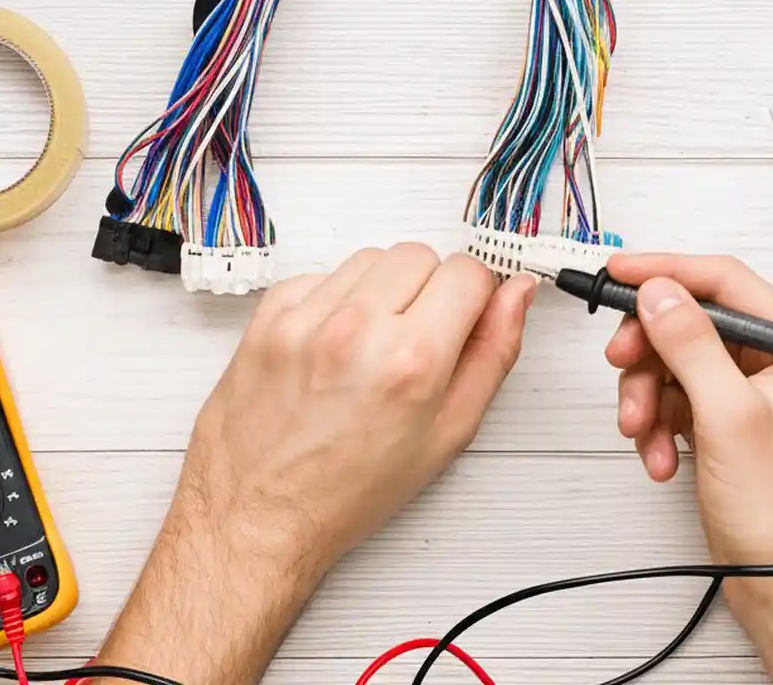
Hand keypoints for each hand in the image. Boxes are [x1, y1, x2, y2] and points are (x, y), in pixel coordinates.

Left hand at [185, 244, 536, 572]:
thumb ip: (492, 355)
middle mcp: (357, 329)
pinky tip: (334, 346)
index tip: (466, 318)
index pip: (469, 273)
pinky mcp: (267, 317)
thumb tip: (515, 296)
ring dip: (382, 290)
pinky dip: (335, 300)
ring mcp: (306, 319)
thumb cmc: (346, 491)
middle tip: (417, 340)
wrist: (258, 516)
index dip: (477, 296)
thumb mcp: (446, 436)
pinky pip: (321, 275)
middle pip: (420, 256)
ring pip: (370, 258)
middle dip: (430, 290)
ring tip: (373, 346)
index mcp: (412, 361)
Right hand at [603, 254, 772, 683]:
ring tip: (642, 433)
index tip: (614, 273)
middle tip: (620, 365)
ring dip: (647, 397)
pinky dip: (657, 426)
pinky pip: (676, 403)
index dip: (665, 272)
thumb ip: (692, 345)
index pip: (724, 281)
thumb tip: (659, 292)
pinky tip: (660, 459)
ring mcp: (749, 396)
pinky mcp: (727, 426)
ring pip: (675, 365)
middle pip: (690, 323)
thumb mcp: (731, 418)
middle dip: (648, 349)